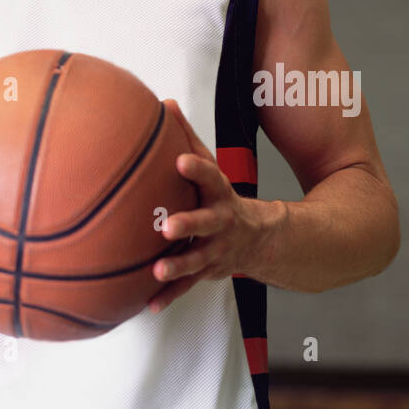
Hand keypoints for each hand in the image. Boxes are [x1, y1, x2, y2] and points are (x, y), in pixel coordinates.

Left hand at [148, 100, 265, 313]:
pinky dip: (169, 296)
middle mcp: (220, 222)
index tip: (180, 160)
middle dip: (188, 224)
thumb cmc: (220, 195)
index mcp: (219, 193)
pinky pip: (188, 286)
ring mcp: (216, 250)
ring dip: (178, 266)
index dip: (197, 168)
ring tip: (157, 270)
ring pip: (197, 259)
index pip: (210, 176)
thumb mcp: (211, 166)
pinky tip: (149, 303)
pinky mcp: (208, 271)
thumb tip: (165, 104)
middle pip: (206, 222)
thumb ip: (187, 137)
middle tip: (167, 226)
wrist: (259, 238)